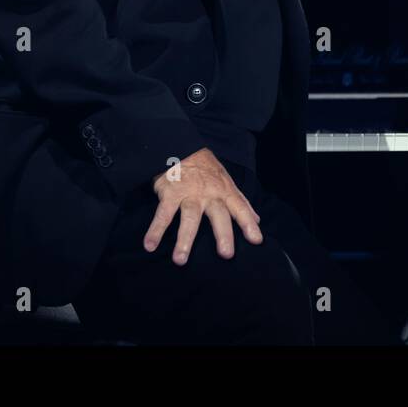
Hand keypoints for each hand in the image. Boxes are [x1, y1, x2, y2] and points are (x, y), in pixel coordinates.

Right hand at [145, 148, 263, 264]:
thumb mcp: (226, 180)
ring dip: (184, 239)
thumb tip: (257, 220)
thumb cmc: (205, 168)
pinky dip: (155, 230)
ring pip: (189, 217)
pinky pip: (163, 214)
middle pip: (218, 215)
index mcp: (224, 190)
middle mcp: (208, 193)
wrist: (179, 146)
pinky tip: (150, 245)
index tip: (256, 240)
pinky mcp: (169, 193)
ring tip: (180, 260)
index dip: (248, 223)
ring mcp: (188, 194)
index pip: (240, 207)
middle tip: (226, 254)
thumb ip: (240, 201)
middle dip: (223, 234)